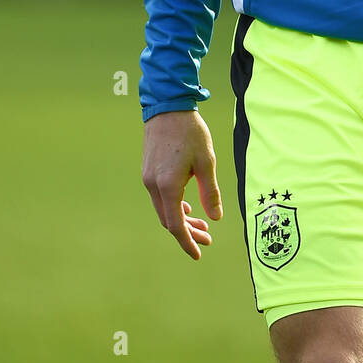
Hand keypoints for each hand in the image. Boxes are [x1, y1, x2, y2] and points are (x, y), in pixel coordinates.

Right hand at [142, 110, 222, 259]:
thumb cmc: (190, 133)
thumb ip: (210, 192)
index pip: (176, 225)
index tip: (198, 254)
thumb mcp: (207, 162)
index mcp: (168, 186)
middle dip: (188, 233)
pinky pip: (160, 198)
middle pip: (169, 220)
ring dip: (182, 219)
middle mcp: (153, 186)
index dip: (187, 242)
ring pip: (164, 210)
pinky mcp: (148, 171)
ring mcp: (148, 179)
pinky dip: (174, 206)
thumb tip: (215, 218)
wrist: (167, 107)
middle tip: (207, 239)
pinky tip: (189, 205)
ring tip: (202, 224)